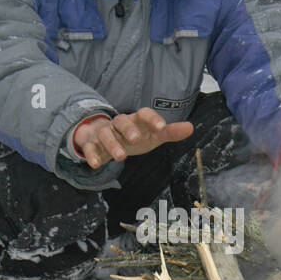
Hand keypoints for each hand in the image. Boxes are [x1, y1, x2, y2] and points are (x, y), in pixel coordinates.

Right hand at [75, 108, 193, 168]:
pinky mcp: (91, 144)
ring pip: (105, 134)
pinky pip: (89, 147)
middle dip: (128, 129)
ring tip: (121, 157)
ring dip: (112, 144)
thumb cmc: (131, 135)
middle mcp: (118, 124)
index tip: (161, 127)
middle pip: (122, 121)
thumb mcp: (151, 134)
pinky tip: (96, 165)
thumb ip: (169, 132)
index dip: (152, 119)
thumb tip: (190, 128)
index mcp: (135, 120)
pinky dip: (91, 155)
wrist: (100, 135)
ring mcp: (103, 133)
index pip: (143, 114)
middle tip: (136, 140)